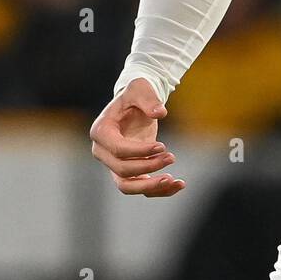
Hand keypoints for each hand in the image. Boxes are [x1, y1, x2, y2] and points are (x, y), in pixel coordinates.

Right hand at [89, 78, 184, 197]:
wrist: (135, 104)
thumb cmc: (135, 94)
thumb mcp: (141, 89)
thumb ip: (149, 100)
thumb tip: (160, 113)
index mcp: (101, 131)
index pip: (118, 149)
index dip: (140, 151)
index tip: (163, 146)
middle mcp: (102, 151)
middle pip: (122, 171)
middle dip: (149, 166)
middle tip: (172, 157)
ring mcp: (113, 164)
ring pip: (127, 186)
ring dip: (151, 186)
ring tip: (175, 181)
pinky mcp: (128, 171)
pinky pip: (140, 187)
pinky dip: (159, 190)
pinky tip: (179, 184)